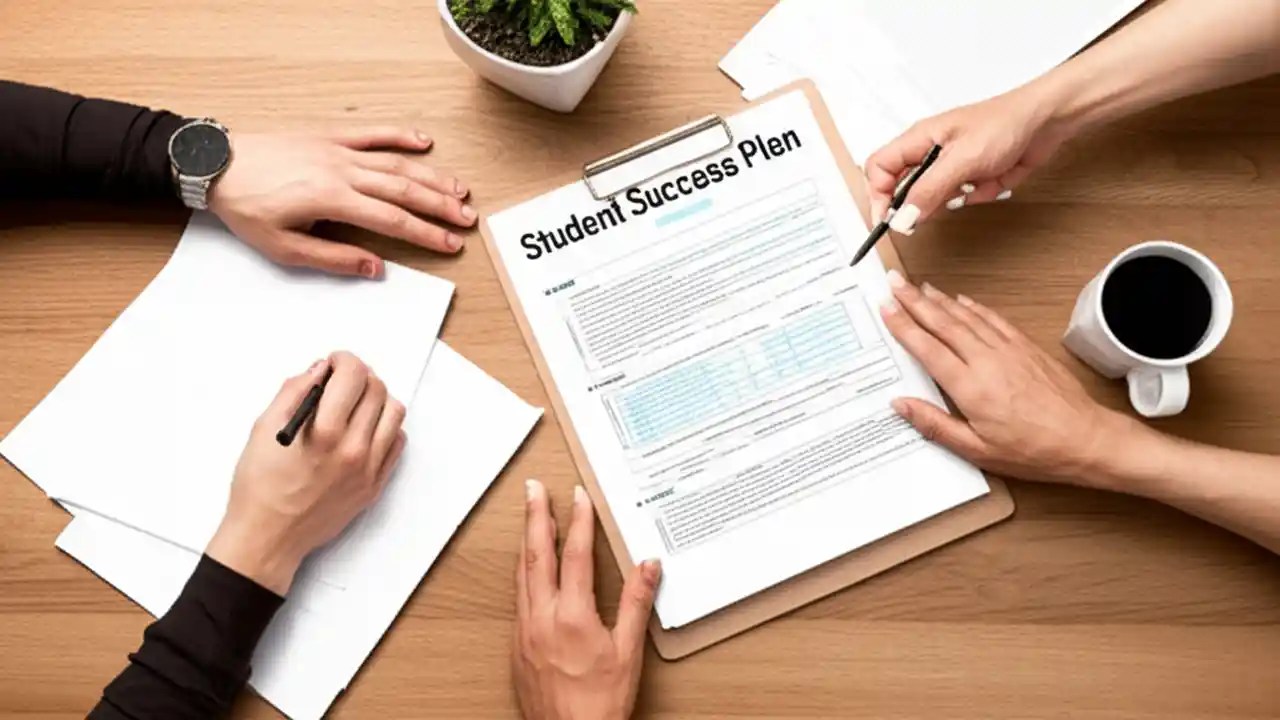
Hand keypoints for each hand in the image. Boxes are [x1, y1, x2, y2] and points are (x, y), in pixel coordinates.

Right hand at [206, 352, 407, 593]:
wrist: (268, 537)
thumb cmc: (259, 487)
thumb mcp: (263, 429)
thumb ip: (294, 392)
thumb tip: (319, 370)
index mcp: (325, 432)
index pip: (354, 375)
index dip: (343, 360)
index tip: (334, 363)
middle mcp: (353, 449)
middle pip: (378, 389)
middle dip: (359, 376)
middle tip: (341, 381)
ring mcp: (368, 469)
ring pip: (394, 413)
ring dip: (377, 399)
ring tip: (355, 404)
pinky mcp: (375, 485)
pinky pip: (396, 443)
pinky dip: (384, 428)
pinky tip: (363, 429)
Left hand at [208, 127, 476, 278]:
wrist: (215, 164)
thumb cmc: (246, 207)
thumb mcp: (284, 248)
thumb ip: (333, 258)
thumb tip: (375, 266)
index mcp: (332, 200)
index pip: (393, 219)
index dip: (427, 234)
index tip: (451, 244)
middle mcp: (341, 170)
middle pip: (404, 189)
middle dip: (441, 206)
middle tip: (467, 219)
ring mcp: (337, 150)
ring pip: (396, 162)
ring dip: (431, 175)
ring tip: (458, 189)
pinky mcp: (329, 136)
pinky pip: (372, 133)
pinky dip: (400, 135)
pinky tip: (424, 142)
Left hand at [513, 480, 661, 719]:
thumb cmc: (599, 705)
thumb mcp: (628, 653)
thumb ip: (637, 604)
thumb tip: (647, 566)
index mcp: (571, 615)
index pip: (574, 554)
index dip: (578, 521)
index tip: (578, 497)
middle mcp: (541, 618)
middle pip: (536, 554)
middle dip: (535, 517)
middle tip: (534, 490)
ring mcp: (525, 631)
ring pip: (522, 574)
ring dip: (526, 542)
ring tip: (530, 518)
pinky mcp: (517, 646)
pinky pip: (518, 598)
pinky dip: (523, 573)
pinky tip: (528, 569)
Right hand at [864, 86, 1073, 231]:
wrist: (1048, 121)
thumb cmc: (1005, 124)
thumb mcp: (961, 160)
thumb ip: (928, 191)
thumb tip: (902, 218)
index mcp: (919, 139)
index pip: (879, 168)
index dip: (878, 195)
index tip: (889, 219)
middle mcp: (930, 152)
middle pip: (902, 186)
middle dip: (916, 203)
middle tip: (928, 213)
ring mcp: (951, 166)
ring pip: (932, 196)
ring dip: (949, 199)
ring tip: (969, 186)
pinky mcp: (971, 177)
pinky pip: (960, 199)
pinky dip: (974, 197)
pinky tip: (990, 182)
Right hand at [879, 270, 1136, 484]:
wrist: (1084, 439)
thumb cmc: (1032, 451)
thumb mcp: (976, 450)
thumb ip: (934, 425)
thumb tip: (901, 405)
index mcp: (969, 387)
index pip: (927, 348)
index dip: (903, 325)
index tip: (886, 308)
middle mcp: (987, 361)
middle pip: (943, 323)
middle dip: (915, 301)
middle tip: (895, 282)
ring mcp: (1008, 350)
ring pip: (966, 317)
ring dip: (940, 300)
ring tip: (920, 287)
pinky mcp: (1026, 348)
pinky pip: (994, 320)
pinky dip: (975, 307)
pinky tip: (962, 300)